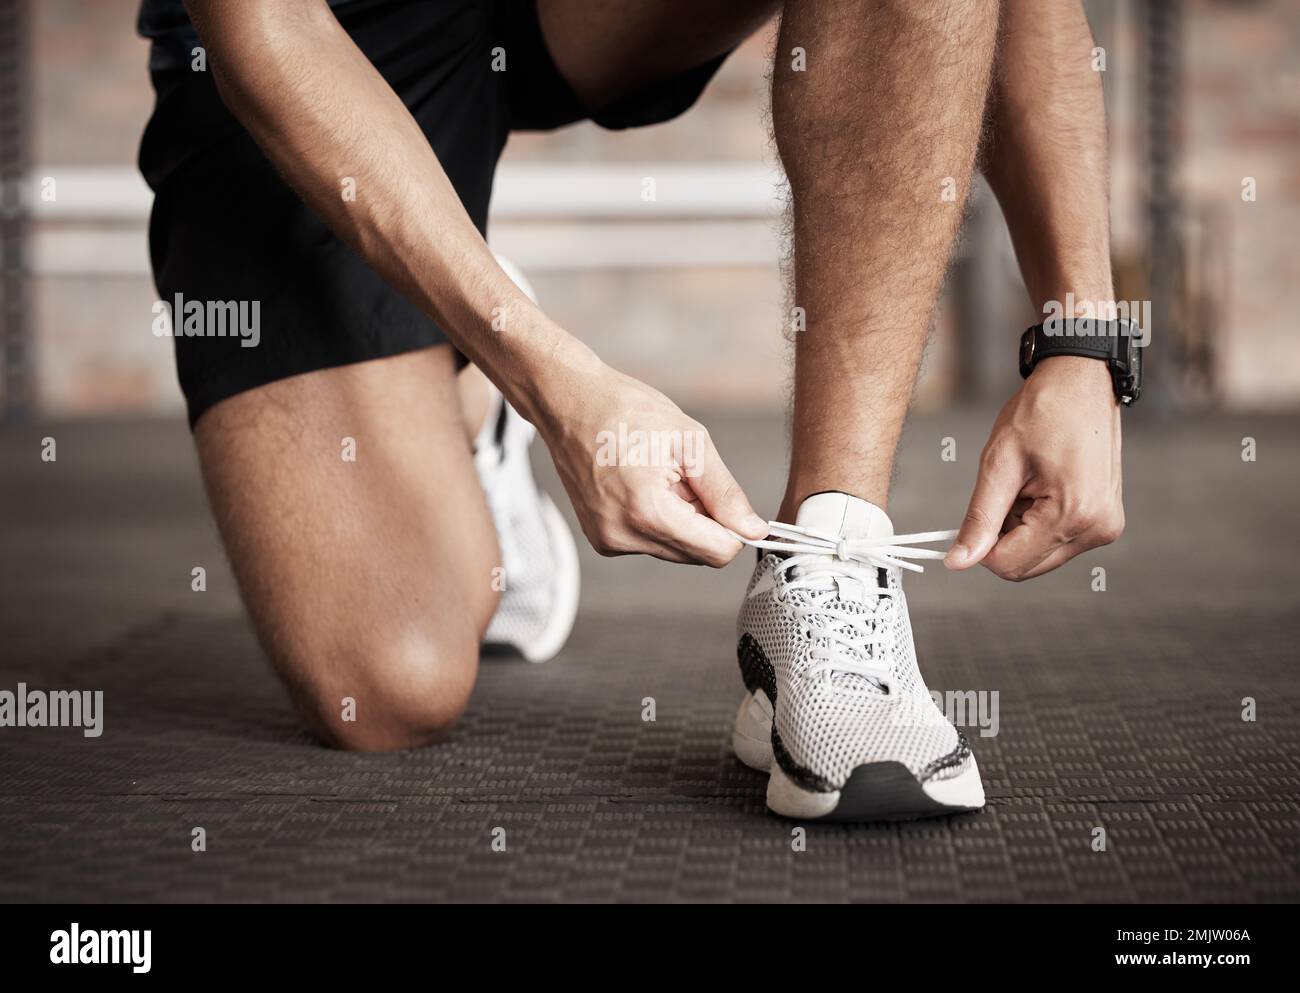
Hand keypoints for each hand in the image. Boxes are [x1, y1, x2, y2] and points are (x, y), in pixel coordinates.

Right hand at [531, 356, 767, 566]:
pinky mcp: (601, 539)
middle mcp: (624, 536)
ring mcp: (609, 541)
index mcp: (648, 512)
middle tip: (683, 476)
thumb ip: (725, 493)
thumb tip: (754, 529)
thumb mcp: (690, 443)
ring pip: (675, 550)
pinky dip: (657, 519)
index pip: (717, 552)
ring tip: (658, 476)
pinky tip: (641, 485)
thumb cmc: (625, 410)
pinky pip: (650, 542)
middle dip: (703, 520)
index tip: (728, 501)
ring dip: (680, 519)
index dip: (734, 529)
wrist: (569, 403)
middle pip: (697, 555)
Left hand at [945, 355, 1123, 579]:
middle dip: (1004, 536)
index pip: (1008, 565)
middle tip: (1008, 490)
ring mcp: (1105, 527)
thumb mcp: (998, 464)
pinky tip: (1043, 487)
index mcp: (1073, 515)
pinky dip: (1039, 522)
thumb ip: (979, 519)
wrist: (1082, 381)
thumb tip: (957, 561)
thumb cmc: (1042, 411)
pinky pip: (1056, 542)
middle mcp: (1097, 529)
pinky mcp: (1105, 521)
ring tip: (1029, 484)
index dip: (981, 545)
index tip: (979, 512)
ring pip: (1039, 557)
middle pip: (1025, 567)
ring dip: (1021, 528)